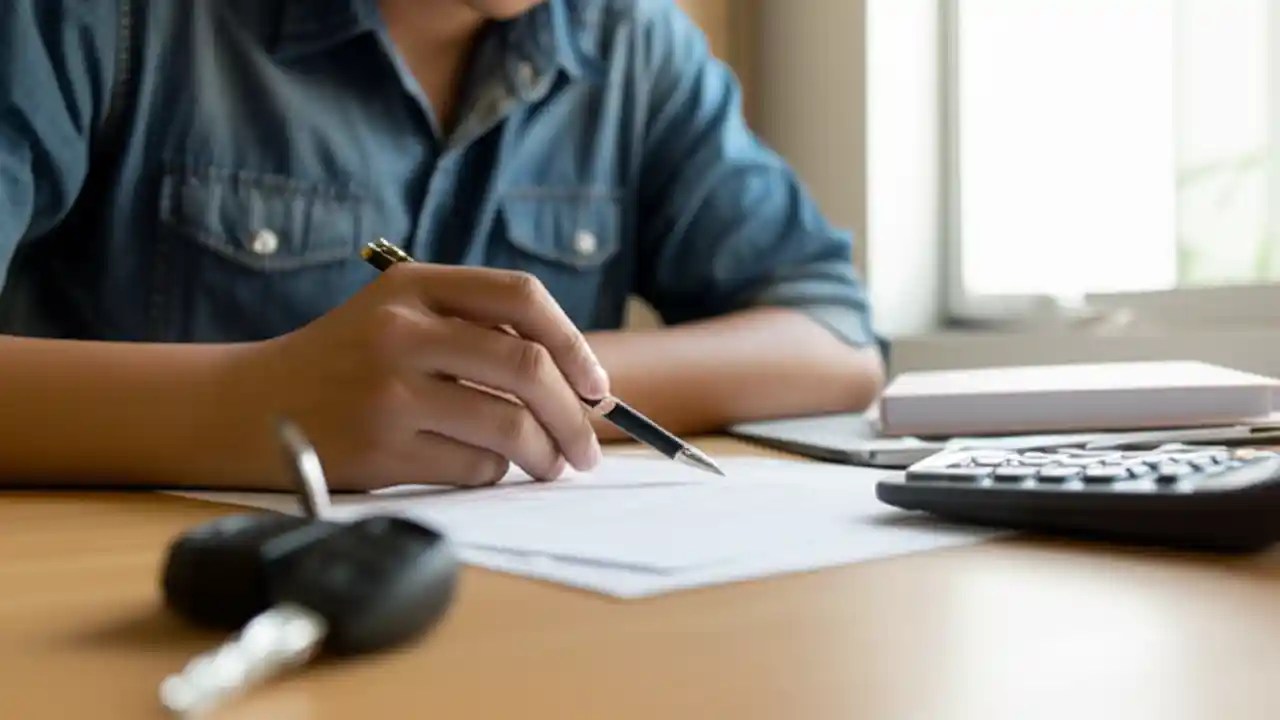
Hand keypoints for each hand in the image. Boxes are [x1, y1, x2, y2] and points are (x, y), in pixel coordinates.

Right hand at [234, 264, 609, 489]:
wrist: (251, 405)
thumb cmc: (347, 362)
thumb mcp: (399, 314)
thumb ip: (474, 328)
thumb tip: (577, 382)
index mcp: (413, 285)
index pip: (521, 297)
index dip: (573, 342)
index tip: (596, 384)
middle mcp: (402, 331)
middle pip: (526, 368)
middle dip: (574, 414)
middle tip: (588, 445)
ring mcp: (389, 391)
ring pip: (508, 426)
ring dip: (545, 454)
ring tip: (551, 465)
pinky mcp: (381, 449)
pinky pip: (473, 467)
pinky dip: (493, 473)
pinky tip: (483, 468)